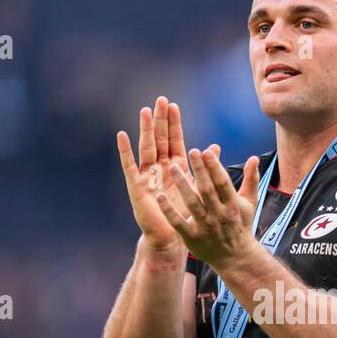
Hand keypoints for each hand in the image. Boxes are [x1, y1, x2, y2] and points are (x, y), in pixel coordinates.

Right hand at [115, 96, 196, 252]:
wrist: (170, 237)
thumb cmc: (183, 214)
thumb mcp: (197, 187)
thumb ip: (204, 167)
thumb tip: (215, 148)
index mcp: (175, 167)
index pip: (174, 140)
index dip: (173, 124)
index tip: (173, 105)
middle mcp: (159, 168)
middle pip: (159, 139)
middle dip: (161, 120)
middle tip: (160, 100)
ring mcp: (146, 176)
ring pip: (146, 147)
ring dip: (146, 130)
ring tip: (145, 111)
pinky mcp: (136, 187)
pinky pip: (129, 166)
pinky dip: (125, 151)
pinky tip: (122, 136)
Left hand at [155, 146, 261, 269]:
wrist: (235, 258)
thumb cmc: (241, 225)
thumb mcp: (249, 203)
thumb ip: (251, 179)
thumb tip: (254, 157)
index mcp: (232, 205)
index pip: (223, 183)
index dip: (215, 167)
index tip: (207, 151)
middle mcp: (219, 215)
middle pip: (207, 190)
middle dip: (200, 171)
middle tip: (191, 151)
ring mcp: (205, 227)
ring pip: (192, 203)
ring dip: (182, 185)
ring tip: (173, 168)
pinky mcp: (192, 238)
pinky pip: (178, 222)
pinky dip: (169, 210)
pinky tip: (160, 196)